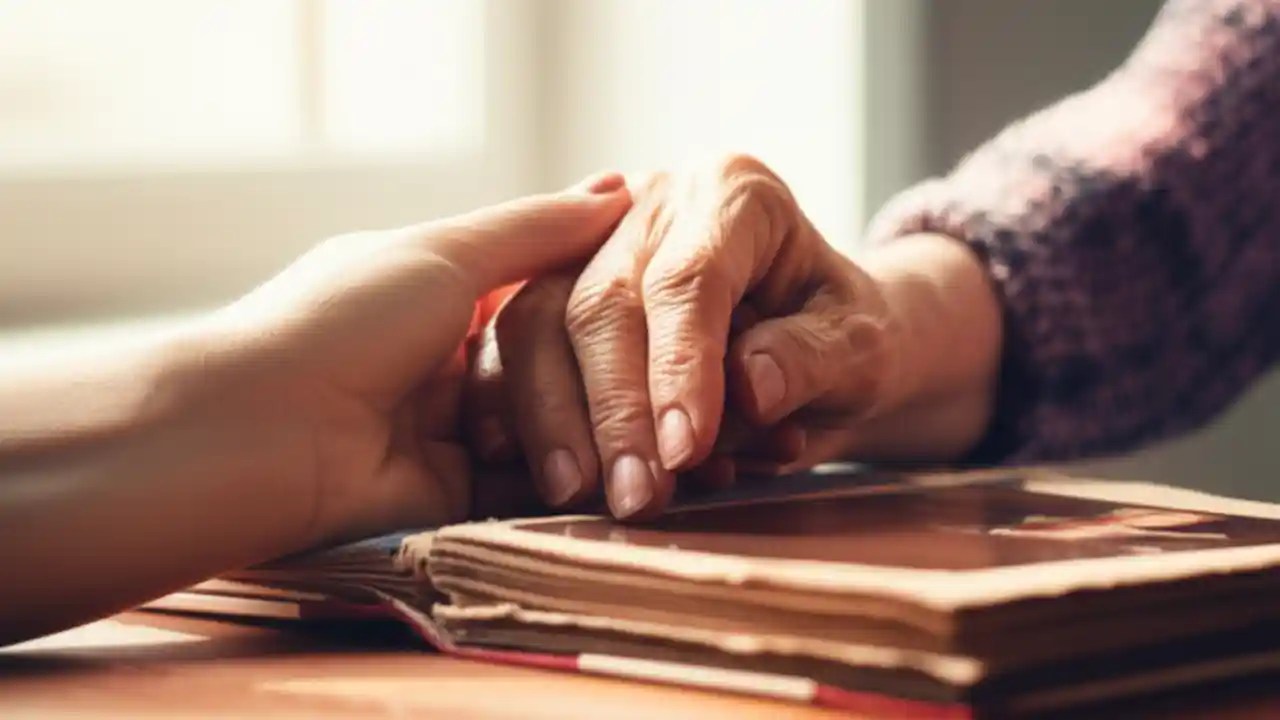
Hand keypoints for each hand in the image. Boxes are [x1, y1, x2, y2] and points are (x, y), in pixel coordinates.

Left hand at [208, 174, 630, 542]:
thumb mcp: (444, 254)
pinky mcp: (448, 493)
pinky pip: (518, 481)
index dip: (584, 280)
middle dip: (585, 363)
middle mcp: (434, 352)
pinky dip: (557, 475)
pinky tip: (611, 465)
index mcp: (425, 284)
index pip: (528, 277)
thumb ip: (536, 229)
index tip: (643, 281)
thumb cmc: (342, 323)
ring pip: (538, 417)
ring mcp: (439, 424)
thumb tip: (621, 188)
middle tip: (648, 365)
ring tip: (634, 421)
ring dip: (575, 421)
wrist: (262, 439)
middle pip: (540, 352)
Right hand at [466, 155, 1000, 519]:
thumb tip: (750, 387)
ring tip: (583, 496)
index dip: (680, 367)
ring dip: (554, 419)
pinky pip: (506, 348)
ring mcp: (587, 246)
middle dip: (614, 410)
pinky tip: (530, 467)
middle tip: (636, 498)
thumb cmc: (838, 335)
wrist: (811, 335)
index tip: (684, 450)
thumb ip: (815, 358)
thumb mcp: (863, 345)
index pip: (690, 278)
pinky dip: (511, 410)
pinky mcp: (549, 292)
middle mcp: (647, 205)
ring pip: (534, 319)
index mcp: (732, 192)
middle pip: (601, 301)